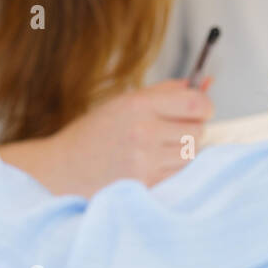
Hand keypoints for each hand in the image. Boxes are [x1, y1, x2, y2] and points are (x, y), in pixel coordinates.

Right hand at [0, 79, 213, 197]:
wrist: (63, 170)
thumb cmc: (96, 134)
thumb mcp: (125, 102)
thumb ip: (166, 92)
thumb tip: (204, 83)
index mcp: (138, 105)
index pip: (195, 103)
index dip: (204, 106)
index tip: (199, 109)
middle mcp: (143, 132)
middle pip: (197, 131)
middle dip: (192, 129)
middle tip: (172, 131)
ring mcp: (144, 162)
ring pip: (191, 155)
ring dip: (183, 152)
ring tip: (159, 149)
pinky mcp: (145, 185)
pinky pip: (178, 174)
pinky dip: (173, 169)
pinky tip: (153, 165)